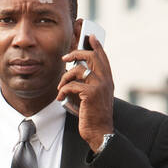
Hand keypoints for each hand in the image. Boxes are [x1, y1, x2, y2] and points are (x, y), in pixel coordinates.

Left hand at [57, 34, 114, 151]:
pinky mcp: (90, 93)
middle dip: (76, 53)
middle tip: (65, 57)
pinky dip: (62, 90)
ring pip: (78, 70)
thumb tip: (76, 71)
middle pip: (91, 56)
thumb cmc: (94, 115)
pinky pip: (71, 85)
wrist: (100, 131)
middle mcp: (106, 80)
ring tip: (60, 86)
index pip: (103, 57)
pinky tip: (60, 97)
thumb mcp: (95, 96)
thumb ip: (91, 83)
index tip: (90, 36)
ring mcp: (99, 86)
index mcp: (108, 80)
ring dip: (65, 77)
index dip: (97, 45)